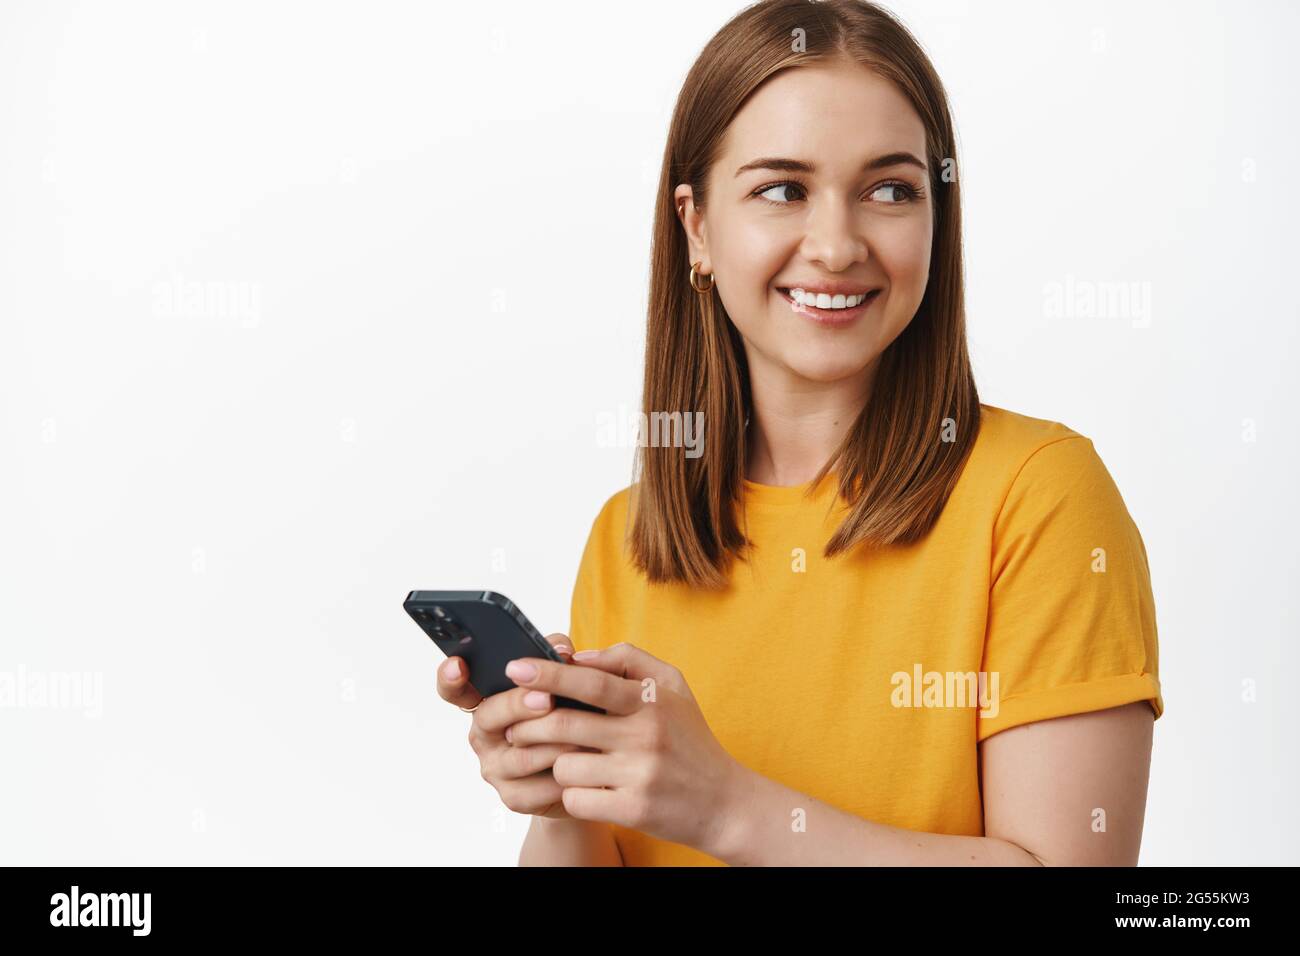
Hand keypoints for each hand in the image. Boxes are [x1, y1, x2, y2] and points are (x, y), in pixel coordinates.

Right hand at [435, 633, 585, 818]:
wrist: (586, 769)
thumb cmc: (570, 713)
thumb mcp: (562, 681)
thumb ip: (557, 656)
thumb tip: (562, 650)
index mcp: (487, 701)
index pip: (455, 689)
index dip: (450, 678)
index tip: (457, 665)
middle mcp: (483, 734)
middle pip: (489, 716)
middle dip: (518, 705)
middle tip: (547, 698)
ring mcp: (495, 768)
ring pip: (521, 755)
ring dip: (555, 743)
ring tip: (585, 733)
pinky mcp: (514, 797)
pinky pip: (538, 788)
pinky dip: (566, 775)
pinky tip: (587, 765)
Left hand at [501, 642, 750, 855]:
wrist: (724, 803)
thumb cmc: (689, 739)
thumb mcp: (672, 687)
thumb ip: (628, 660)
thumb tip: (577, 657)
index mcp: (651, 700)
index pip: (589, 680)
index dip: (548, 672)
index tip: (515, 668)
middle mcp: (645, 734)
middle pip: (564, 723)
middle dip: (528, 724)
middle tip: (514, 726)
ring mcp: (639, 774)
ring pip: (564, 765)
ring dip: (556, 764)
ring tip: (567, 763)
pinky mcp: (634, 809)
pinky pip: (576, 799)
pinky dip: (572, 795)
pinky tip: (587, 790)